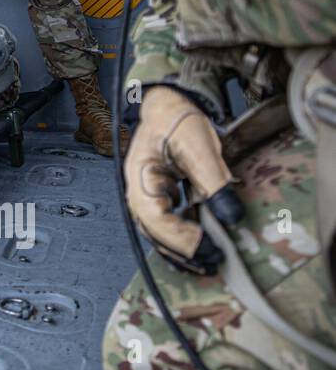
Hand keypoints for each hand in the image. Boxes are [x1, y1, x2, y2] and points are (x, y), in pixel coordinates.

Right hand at [124, 86, 245, 274]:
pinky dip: (181, 237)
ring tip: (206, 263)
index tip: (206, 245)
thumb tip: (231, 218)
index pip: (154, 216)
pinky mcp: (159, 197)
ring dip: (180, 249)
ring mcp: (146, 194)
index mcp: (140, 175)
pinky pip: (166, 223)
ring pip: (158, 231)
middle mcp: (138, 189)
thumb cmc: (176, 120)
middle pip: (153, 230)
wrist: (168, 106)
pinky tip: (199, 247)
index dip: (179, 235)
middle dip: (181, 250)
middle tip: (212, 262)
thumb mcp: (199, 147)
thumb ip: (214, 182)